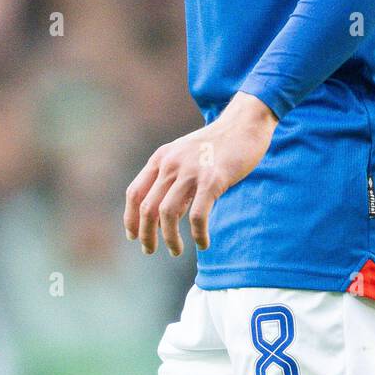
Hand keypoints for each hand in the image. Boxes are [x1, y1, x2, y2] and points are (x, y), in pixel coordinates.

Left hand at [124, 92, 278, 256]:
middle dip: (146, 235)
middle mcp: (171, 164)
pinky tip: (203, 243)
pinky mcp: (213, 180)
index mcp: (161, 158)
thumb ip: (172, 182)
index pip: (135, 193)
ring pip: (168, 214)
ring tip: (175, 250)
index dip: (130, 218)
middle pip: (147, 207)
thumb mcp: (185, 157)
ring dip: (169, 239)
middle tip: (150, 250)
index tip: (133, 236)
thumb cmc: (216, 145)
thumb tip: (164, 218)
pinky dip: (197, 235)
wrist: (244, 124)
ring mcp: (191, 171)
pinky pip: (197, 216)